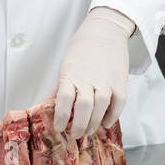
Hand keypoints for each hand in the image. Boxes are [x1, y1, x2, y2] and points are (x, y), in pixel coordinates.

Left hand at [54, 7, 133, 138]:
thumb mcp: (65, 64)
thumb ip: (57, 86)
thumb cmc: (82, 47)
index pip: (64, 99)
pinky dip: (113, 116)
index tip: (58, 128)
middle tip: (75, 135)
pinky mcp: (121, 81)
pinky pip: (118, 103)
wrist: (106, 30)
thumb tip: (44, 104)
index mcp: (71, 73)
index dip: (61, 116)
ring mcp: (106, 79)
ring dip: (95, 123)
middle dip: (79, 125)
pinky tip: (106, 123)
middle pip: (84, 106)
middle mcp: (89, 77)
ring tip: (89, 130)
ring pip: (101, 106)